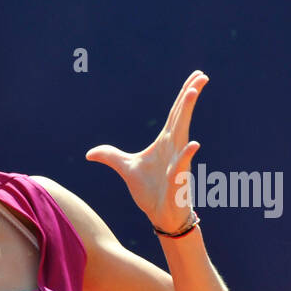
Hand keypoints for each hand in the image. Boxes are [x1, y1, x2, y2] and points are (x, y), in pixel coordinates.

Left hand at [85, 70, 208, 233]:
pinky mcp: (177, 179)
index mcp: (165, 142)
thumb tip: (90, 154)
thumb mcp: (126, 169)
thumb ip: (110, 157)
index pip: (175, 113)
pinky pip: (182, 165)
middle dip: (189, 96)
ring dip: (186, 114)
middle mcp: (174, 147)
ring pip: (183, 134)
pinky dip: (186, 155)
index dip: (183, 95)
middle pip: (181, 116)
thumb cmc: (150, 190)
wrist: (161, 213)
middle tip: (201, 76)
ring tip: (192, 93)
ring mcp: (178, 162)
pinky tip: (193, 145)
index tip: (196, 76)